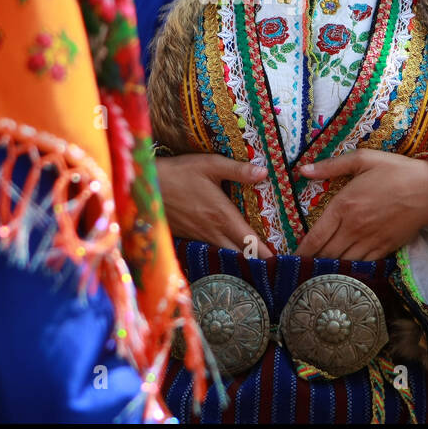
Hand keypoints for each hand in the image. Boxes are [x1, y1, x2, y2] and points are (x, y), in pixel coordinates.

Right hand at [155, 154, 274, 258]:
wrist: (146, 185)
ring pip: (225, 256)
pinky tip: (228, 250)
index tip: (280, 261)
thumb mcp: (210, 164)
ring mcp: (200, 237)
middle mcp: (213, 231)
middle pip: (240, 255)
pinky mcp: (189, 237)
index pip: (250, 242)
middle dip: (257, 261)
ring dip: (241, 260)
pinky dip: (223, 255)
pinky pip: (211, 251)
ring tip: (256, 261)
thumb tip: (264, 171)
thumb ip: (237, 170)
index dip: (266, 254)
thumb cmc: (179, 173)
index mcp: (223, 216)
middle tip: (274, 264)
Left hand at [294, 149, 427, 260]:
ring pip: (341, 262)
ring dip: (328, 268)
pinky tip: (343, 271)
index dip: (301, 250)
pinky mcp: (384, 249)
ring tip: (317, 273)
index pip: (315, 236)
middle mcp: (353, 227)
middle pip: (325, 253)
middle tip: (299, 267)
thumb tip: (303, 170)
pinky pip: (361, 265)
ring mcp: (369, 241)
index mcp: (344, 206)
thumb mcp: (363, 159)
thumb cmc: (396, 171)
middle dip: (310, 262)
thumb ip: (332, 166)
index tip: (291, 258)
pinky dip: (349, 269)